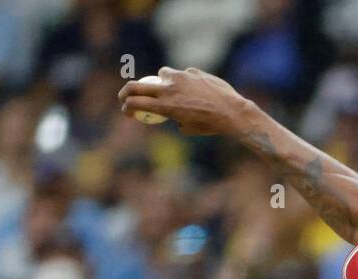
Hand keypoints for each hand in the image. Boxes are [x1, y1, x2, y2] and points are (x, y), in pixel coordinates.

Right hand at [118, 67, 252, 136]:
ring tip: (173, 90)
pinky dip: (185, 81)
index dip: (126, 106)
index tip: (126, 109)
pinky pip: (183, 75)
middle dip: (126, 92)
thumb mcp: (188, 128)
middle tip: (125, 96)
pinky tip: (198, 90)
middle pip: (136, 86)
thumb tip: (171, 115)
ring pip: (162, 75)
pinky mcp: (192, 72)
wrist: (232, 113)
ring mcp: (180, 77)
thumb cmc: (211, 125)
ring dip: (162, 82)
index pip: (134, 102)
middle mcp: (168, 89)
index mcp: (164, 106)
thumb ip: (174, 118)